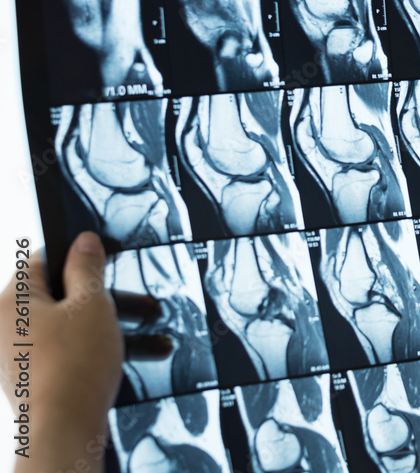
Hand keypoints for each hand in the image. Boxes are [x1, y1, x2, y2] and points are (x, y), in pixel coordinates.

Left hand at [0, 232, 168, 472]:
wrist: (64, 429)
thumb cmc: (72, 367)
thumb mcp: (93, 304)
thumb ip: (88, 268)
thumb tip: (84, 241)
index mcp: (11, 301)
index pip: (43, 261)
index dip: (80, 256)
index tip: (107, 257)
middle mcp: (7, 326)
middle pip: (63, 297)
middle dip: (111, 300)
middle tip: (143, 304)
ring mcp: (18, 356)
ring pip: (71, 327)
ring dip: (113, 328)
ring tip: (153, 338)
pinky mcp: (33, 379)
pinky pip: (69, 353)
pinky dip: (97, 351)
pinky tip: (132, 357)